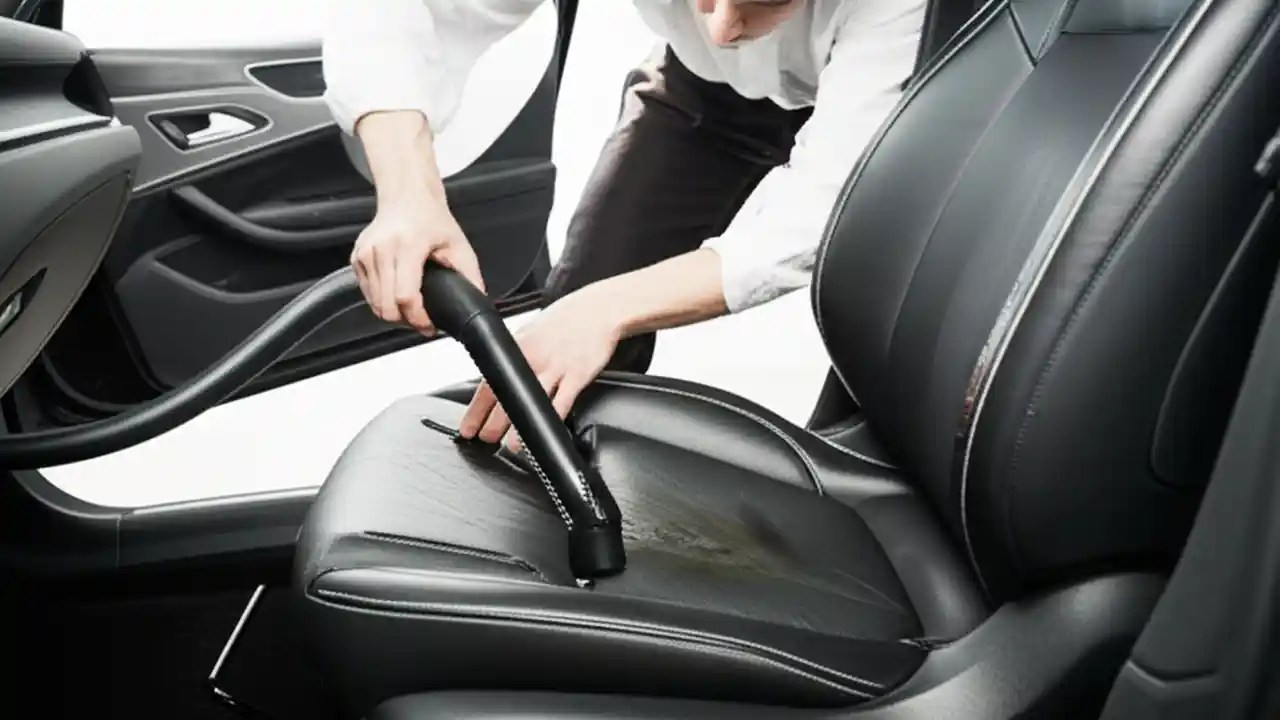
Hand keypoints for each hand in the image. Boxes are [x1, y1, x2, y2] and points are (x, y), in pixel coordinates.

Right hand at [350, 198, 484, 334]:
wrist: (407, 197)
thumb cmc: (430, 218)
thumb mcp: (459, 245)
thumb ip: (470, 275)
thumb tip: (476, 302)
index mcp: (407, 245)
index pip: (405, 296)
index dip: (418, 318)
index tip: (429, 325)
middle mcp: (381, 249)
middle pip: (387, 306)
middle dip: (406, 320)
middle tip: (422, 321)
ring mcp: (365, 254)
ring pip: (375, 304)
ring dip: (394, 313)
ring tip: (412, 308)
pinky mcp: (356, 259)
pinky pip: (367, 294)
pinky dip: (382, 301)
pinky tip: (397, 295)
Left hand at [459, 291, 621, 450]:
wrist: (598, 309)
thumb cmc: (566, 320)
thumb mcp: (532, 331)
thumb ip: (516, 353)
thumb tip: (501, 373)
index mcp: (518, 348)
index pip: (489, 383)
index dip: (476, 410)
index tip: (467, 428)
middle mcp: (533, 359)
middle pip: (507, 397)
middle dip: (493, 423)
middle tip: (485, 440)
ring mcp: (556, 368)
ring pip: (531, 402)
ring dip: (519, 428)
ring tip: (511, 446)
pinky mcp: (577, 375)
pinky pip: (562, 402)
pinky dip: (552, 420)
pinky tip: (546, 432)